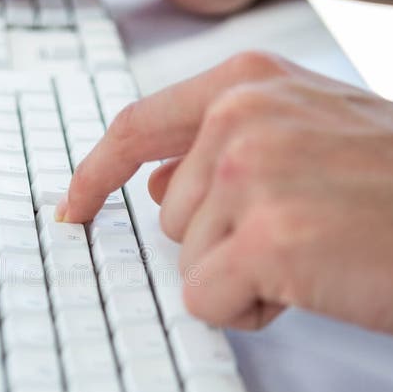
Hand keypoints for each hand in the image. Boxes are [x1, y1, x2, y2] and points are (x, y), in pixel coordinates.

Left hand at [56, 51, 392, 332]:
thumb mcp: (314, 132)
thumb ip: (229, 145)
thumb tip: (154, 184)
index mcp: (250, 81)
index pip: (137, 126)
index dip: (94, 172)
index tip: (73, 207)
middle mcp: (240, 115)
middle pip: (170, 215)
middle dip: (224, 240)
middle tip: (306, 231)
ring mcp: (249, 174)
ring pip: (190, 260)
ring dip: (245, 274)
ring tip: (319, 251)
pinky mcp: (265, 240)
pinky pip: (209, 301)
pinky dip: (254, 310)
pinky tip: (316, 283)